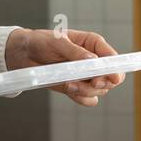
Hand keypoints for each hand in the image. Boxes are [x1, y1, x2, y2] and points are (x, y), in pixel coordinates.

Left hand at [4, 28, 124, 106]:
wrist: (24, 55)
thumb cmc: (41, 41)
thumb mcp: (57, 42)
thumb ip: (75, 52)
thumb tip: (93, 61)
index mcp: (92, 44)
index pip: (111, 57)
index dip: (115, 67)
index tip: (113, 77)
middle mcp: (93, 61)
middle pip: (110, 78)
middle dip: (102, 82)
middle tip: (92, 83)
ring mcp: (86, 76)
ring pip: (100, 90)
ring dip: (88, 90)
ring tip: (70, 84)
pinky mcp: (76, 88)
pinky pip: (88, 99)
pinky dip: (81, 98)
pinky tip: (70, 89)